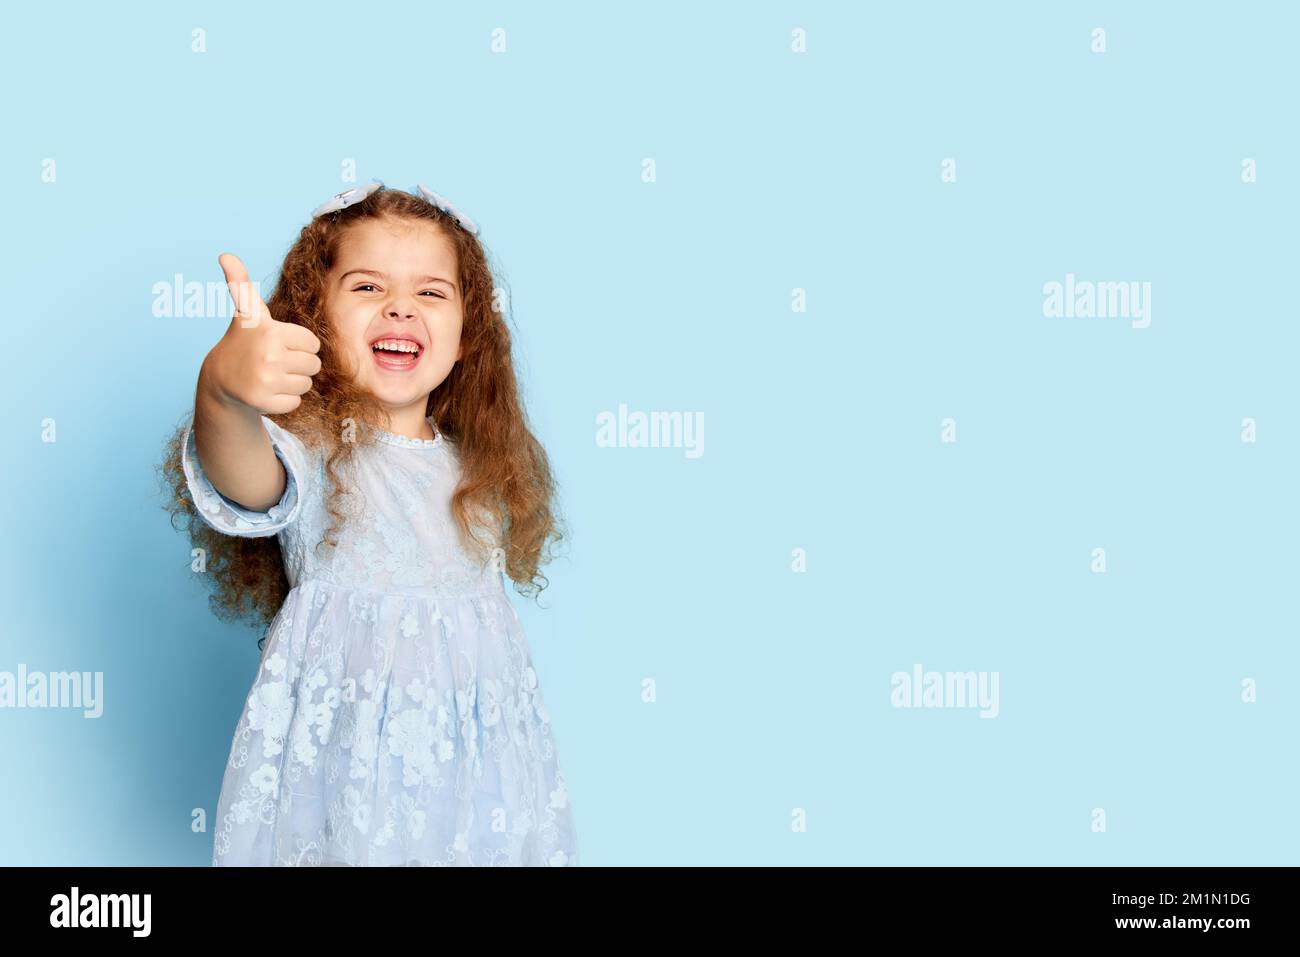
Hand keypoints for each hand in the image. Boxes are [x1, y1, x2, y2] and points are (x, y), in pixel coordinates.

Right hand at [200, 253, 322, 414]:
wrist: (221, 378)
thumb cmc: (243, 341)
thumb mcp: (246, 313)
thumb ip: (241, 284)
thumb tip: (225, 255)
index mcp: (271, 332)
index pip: (313, 343)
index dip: (300, 344)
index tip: (279, 343)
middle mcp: (268, 356)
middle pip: (313, 365)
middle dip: (299, 364)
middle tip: (275, 361)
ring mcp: (265, 381)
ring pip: (306, 384)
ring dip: (293, 382)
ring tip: (270, 375)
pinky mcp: (265, 403)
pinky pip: (296, 402)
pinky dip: (285, 399)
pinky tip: (267, 390)